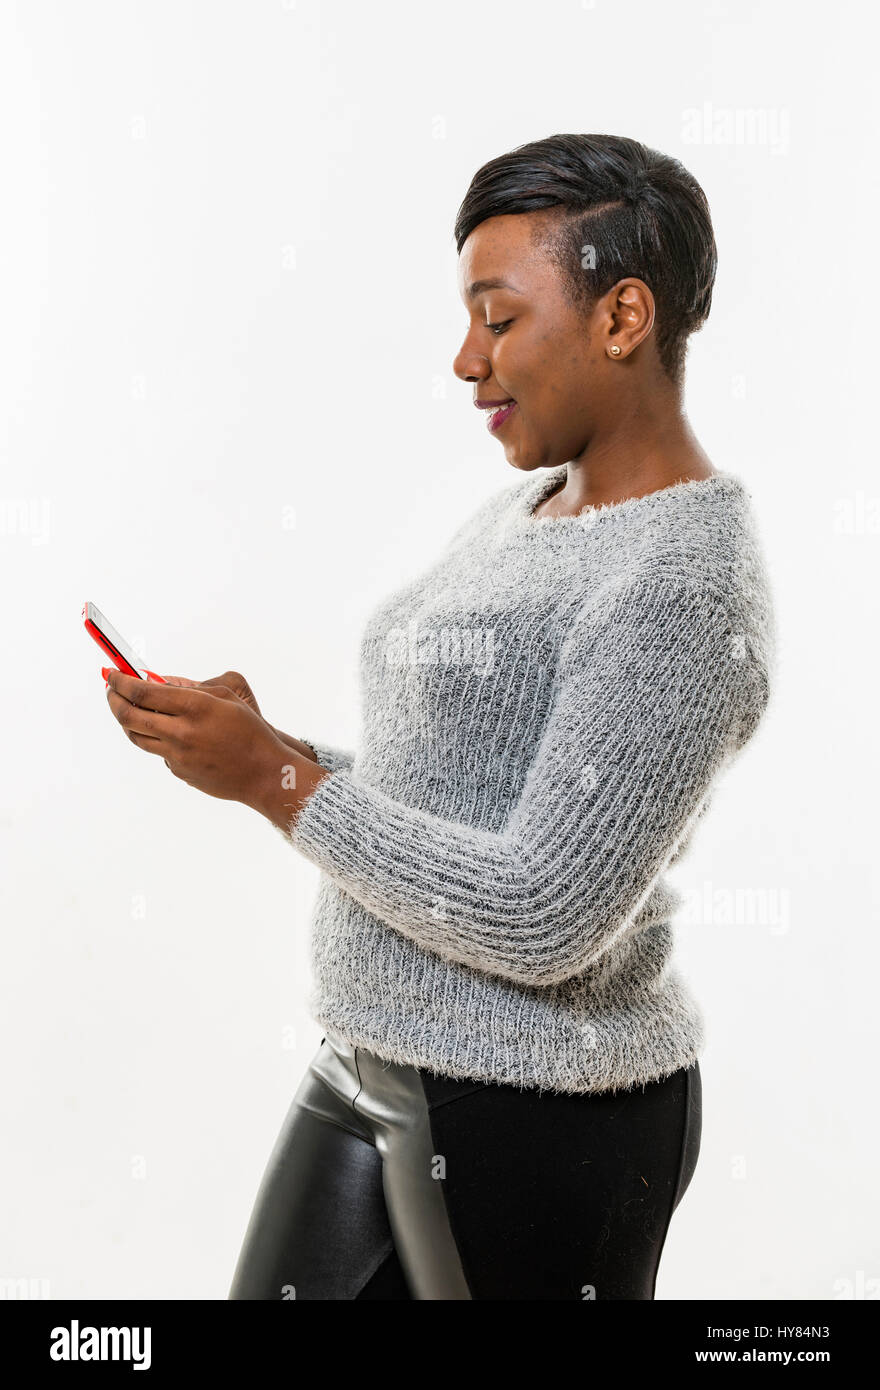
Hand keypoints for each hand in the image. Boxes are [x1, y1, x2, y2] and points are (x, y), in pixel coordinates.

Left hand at [105, 667, 284, 804]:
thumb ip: (189, 689)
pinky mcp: (178, 771)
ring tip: (128, 708)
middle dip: (113, 699)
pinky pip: (158, 751)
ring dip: (126, 720)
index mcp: (194, 708)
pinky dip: (155, 738)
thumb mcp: (225, 697)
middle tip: (111, 690)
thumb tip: (157, 685)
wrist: (263, 772)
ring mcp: (177, 756)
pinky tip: (165, 731)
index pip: (142, 692)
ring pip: (136, 736)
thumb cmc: (250, 730)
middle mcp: (181, 732)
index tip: (112, 674)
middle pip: (129, 715)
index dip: (121, 681)